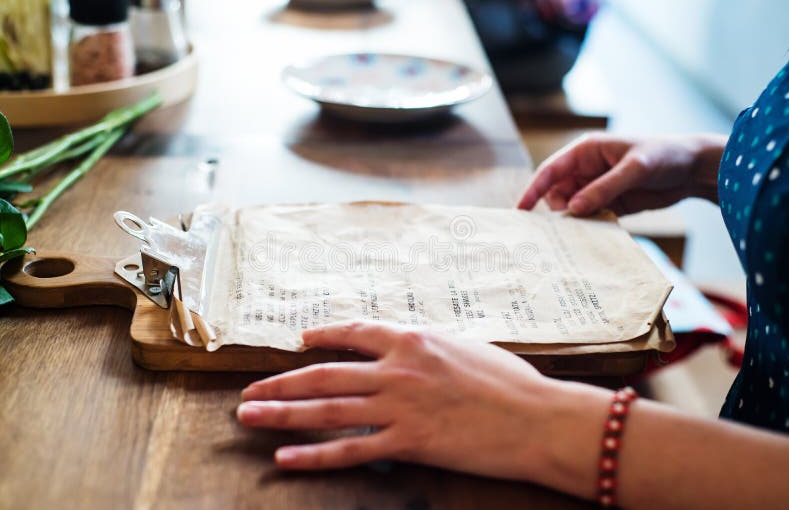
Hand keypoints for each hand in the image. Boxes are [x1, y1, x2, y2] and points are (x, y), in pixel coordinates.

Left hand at [237, 321, 600, 489]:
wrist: (536, 417)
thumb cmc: (509, 381)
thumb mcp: (464, 347)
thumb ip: (426, 348)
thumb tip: (405, 348)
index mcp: (411, 340)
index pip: (353, 333)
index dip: (322, 336)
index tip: (300, 341)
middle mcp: (396, 370)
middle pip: (323, 375)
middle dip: (281, 382)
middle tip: (249, 390)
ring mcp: (398, 407)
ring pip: (325, 410)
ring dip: (282, 413)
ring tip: (248, 416)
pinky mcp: (407, 443)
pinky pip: (350, 450)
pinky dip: (314, 455)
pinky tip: (286, 458)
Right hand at [517, 133, 725, 215]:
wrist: (693, 169)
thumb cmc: (664, 156)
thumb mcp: (635, 169)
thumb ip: (604, 188)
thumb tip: (574, 208)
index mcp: (586, 151)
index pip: (551, 171)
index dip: (533, 190)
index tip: (521, 210)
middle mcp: (586, 169)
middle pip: (557, 193)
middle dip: (556, 209)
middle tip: (562, 228)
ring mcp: (597, 187)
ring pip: (571, 208)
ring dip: (573, 220)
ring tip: (581, 231)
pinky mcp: (610, 203)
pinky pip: (590, 217)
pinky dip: (588, 226)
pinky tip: (592, 235)